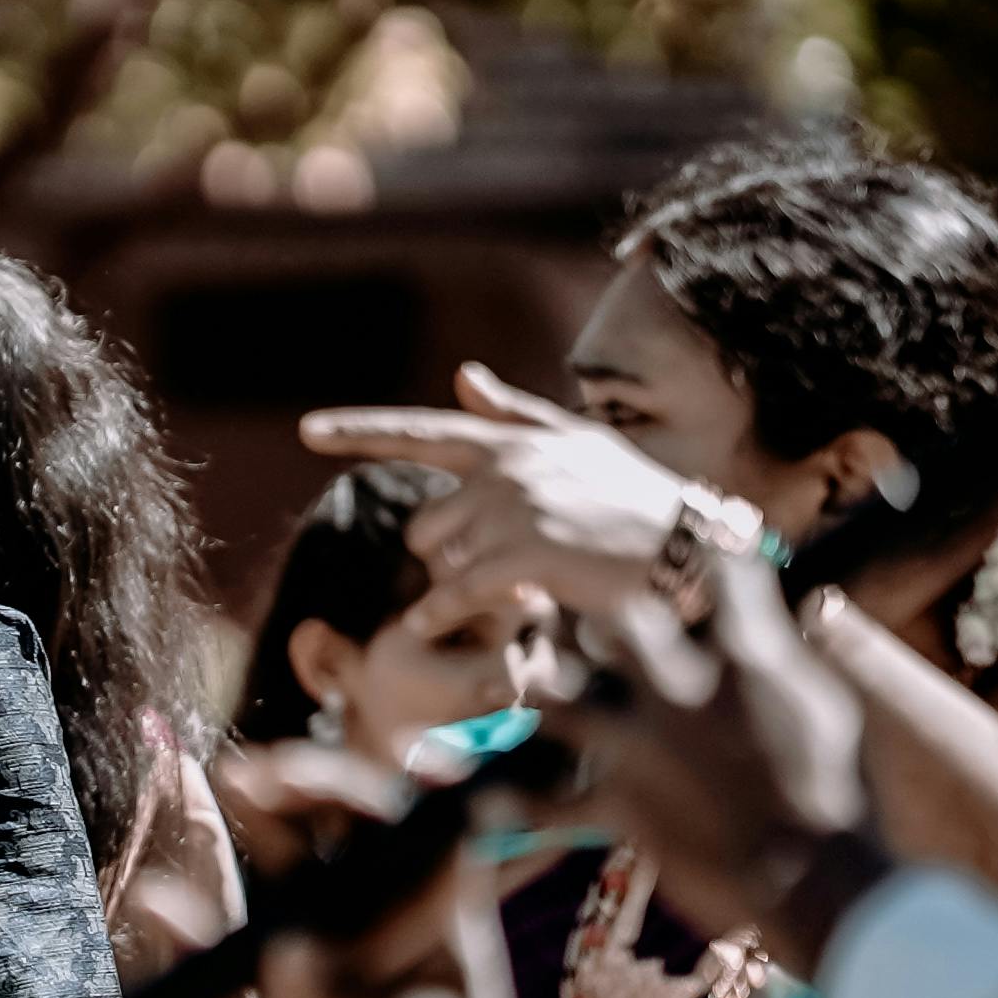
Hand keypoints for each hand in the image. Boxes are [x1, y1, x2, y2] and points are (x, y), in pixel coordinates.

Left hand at [304, 363, 738, 622]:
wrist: (691, 548)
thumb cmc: (637, 499)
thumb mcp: (578, 447)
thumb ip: (513, 417)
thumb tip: (463, 375)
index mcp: (511, 444)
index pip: (422, 431)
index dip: (360, 430)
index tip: (307, 430)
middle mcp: (505, 469)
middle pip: (424, 525)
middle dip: (449, 555)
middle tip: (503, 567)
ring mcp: (514, 511)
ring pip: (438, 564)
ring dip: (463, 586)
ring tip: (519, 585)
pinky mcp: (525, 555)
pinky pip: (452, 593)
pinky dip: (446, 616)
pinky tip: (458, 622)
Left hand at [533, 553, 870, 949]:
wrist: (820, 880)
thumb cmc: (844, 795)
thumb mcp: (833, 711)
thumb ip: (804, 656)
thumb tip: (806, 609)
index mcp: (745, 657)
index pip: (718, 575)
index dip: (698, 544)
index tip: (686, 523)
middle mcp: (680, 687)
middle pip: (608, 622)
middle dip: (583, 603)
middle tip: (558, 590)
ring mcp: (640, 745)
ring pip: (557, 696)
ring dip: (535, 682)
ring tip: (520, 668)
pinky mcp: (619, 804)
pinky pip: (545, 803)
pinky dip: (510, 806)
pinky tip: (481, 800)